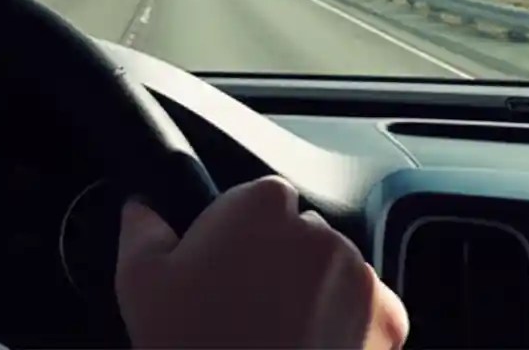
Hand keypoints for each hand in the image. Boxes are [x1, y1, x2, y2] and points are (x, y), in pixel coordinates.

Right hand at [115, 176, 408, 348]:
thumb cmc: (192, 345)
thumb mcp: (139, 282)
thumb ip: (140, 227)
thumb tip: (140, 207)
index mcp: (261, 205)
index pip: (258, 194)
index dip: (237, 226)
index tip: (221, 261)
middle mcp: (320, 230)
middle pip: (299, 229)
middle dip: (276, 255)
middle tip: (241, 301)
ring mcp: (360, 276)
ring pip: (331, 267)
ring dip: (310, 287)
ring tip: (272, 332)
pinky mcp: (388, 320)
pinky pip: (365, 306)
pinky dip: (345, 321)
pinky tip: (306, 345)